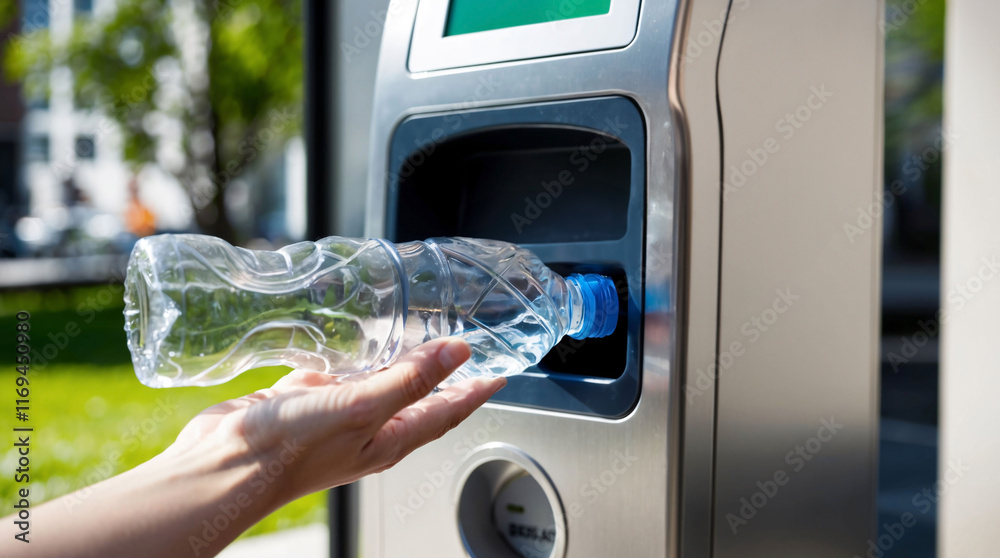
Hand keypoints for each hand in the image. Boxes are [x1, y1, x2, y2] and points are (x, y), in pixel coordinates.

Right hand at [163, 337, 505, 505]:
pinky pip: (338, 372)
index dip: (476, 391)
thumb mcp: (362, 409)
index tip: (501, 371)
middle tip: (464, 343)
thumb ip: (410, 380)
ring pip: (378, 381)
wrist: (223, 466)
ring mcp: (336, 414)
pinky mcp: (305, 398)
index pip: (447, 412)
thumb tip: (458, 353)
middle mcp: (368, 427)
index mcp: (390, 437)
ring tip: (418, 328)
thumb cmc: (289, 450)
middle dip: (444, 373)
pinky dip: (351, 353)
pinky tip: (352, 333)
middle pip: (419, 396)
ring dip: (398, 358)